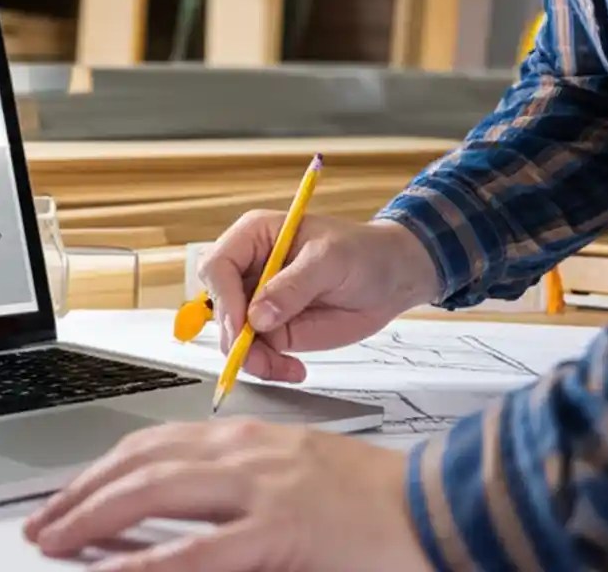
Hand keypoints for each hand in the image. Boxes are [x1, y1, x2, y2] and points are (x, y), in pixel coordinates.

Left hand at [22, 419, 431, 571]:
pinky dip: (147, 563)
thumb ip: (236, 487)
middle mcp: (244, 454)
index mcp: (246, 440)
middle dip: (80, 494)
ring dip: (93, 517)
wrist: (441, 505)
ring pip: (154, 492)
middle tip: (41, 523)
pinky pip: (198, 551)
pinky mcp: (281, 532)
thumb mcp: (293, 476)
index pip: (151, 445)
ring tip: (55, 541)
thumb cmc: (373, 497)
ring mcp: (260, 490)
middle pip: (138, 464)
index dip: (100, 470)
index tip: (68, 493)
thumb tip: (185, 514)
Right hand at [198, 214, 439, 381]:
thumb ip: (293, 286)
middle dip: (234, 336)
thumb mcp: (330, 260)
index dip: (223, 297)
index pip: (218, 266)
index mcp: (254, 237)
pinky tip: (294, 370)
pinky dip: (269, 368)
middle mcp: (248, 269)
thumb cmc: (362, 253)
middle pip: (218, 306)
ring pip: (233, 336)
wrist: (390, 279)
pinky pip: (255, 353)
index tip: (242, 325)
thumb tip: (256, 317)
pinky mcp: (272, 329)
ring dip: (252, 358)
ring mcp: (258, 302)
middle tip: (259, 357)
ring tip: (286, 369)